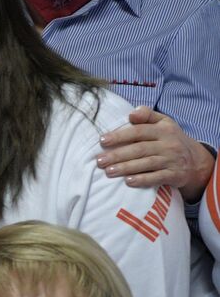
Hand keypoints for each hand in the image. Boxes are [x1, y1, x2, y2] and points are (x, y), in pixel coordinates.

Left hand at [97, 106, 214, 201]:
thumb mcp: (163, 122)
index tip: (102, 141)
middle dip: (118, 155)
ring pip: (147, 164)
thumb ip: (147, 114)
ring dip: (126, 168)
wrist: (196, 160)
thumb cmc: (170, 139)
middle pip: (140, 149)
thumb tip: (131, 114)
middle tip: (99, 160)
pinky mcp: (175, 175)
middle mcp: (168, 144)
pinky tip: (128, 182)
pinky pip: (158, 178)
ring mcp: (172, 160)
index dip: (120, 136)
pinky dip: (143, 180)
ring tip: (108, 171)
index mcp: (163, 130)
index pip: (139, 131)